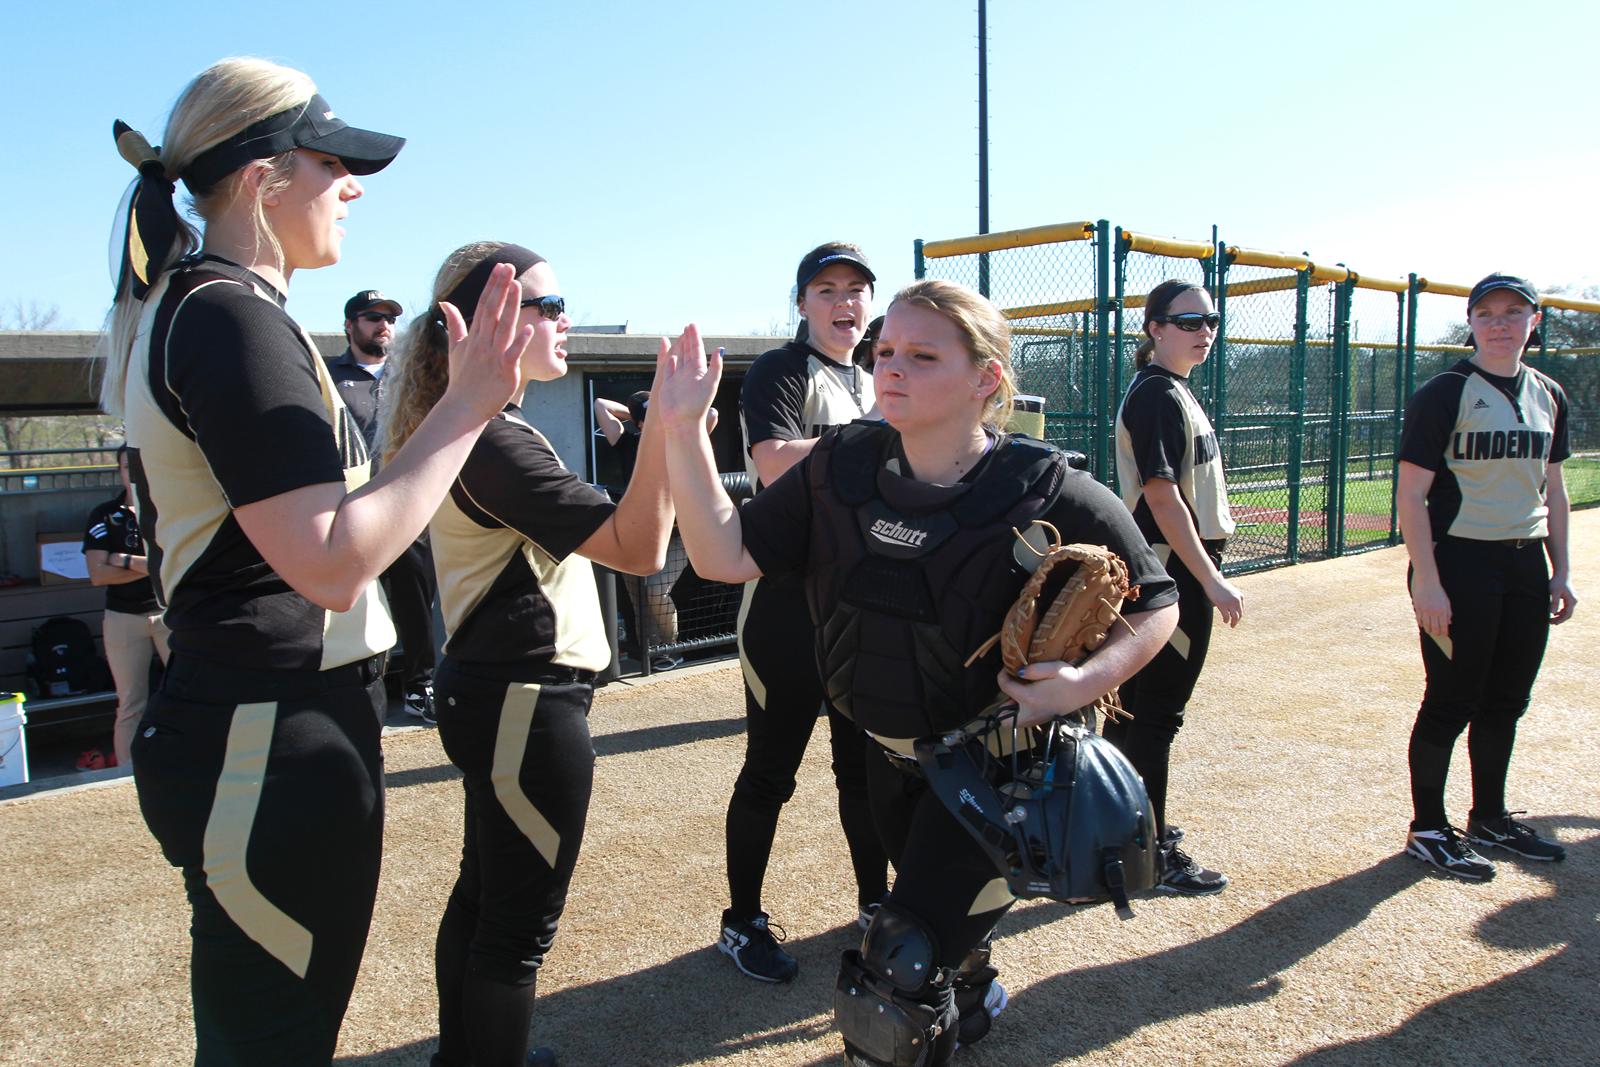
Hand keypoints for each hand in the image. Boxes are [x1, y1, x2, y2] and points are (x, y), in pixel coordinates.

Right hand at [438, 262, 533, 422]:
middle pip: (492, 310)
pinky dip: (520, 342)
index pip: (484, 305)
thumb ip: (454, 324)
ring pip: (503, 327)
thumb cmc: (462, 379)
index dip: (492, 286)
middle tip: (509, 267)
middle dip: (501, 288)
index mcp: (474, 336)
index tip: (500, 268)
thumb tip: (445, 303)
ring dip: (510, 306)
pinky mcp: (504, 371)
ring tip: (517, 286)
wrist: (463, 407)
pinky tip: (529, 328)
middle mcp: (483, 343)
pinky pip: (512, 353)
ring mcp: (493, 356)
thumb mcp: (455, 348)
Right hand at [654, 326, 721, 430]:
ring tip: (680, 336)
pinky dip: (671, 362)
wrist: (683, 422)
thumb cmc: (698, 406)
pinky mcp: (668, 385)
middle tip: (688, 326)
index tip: (692, 325)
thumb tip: (720, 349)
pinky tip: (672, 355)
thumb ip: (715, 367)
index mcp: (700, 372)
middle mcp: (690, 374)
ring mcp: (679, 379)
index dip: (695, 337)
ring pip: (680, 358)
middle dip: (689, 339)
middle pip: (689, 352)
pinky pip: (669, 370)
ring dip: (680, 347)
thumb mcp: (710, 384)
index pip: (698, 350)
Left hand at [996, 661, 1098, 728]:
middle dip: (1002, 708)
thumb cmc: (1068, 677)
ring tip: (1019, 695)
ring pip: (1014, 723)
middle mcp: (1030, 712)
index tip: (1007, 669)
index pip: (1005, 687)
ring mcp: (1036, 719)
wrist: (1084, 689)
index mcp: (1030, 697)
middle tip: (1010, 693)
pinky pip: (1024, 722)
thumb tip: (1018, 672)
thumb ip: (1033, 669)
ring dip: (1012, 711)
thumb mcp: (1052, 667)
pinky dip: (1021, 714)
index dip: (1002, 676)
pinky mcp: (1042, 721)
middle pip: (1004, 720)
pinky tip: (1029, 700)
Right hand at [1207, 577, 1243, 626]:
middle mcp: (1237, 600)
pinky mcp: (1223, 605)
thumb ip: (1232, 599)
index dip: (1239, 616)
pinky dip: (1226, 620)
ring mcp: (1230, 603)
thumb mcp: (1230, 592)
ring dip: (1233, 622)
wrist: (1213, 580)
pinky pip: (1226, 616)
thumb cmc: (1219, 585)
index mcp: (1240, 596)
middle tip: (1233, 625)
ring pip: (1235, 617)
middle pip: (1240, 614)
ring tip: (1231, 625)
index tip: (1235, 619)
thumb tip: (1231, 608)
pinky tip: (1225, 621)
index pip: (1242, 609)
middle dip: (1237, 621)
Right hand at [1410, 576, 1450, 637]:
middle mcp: (1433, 611)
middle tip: (1437, 635)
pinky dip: (1421, 623)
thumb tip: (1449, 622)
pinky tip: (1422, 625)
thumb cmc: (1438, 591)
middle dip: (1436, 633)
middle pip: (1434, 627)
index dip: (1444, 632)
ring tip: (1429, 631)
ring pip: (1426, 624)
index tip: (1445, 635)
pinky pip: (1419, 619)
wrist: (1427, 581)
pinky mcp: (1418, 607)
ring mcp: (1425, 610)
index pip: (1444, 625)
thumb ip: (1448, 612)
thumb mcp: (1446, 601)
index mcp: (1442, 610)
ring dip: (1428, 629)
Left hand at [1549, 575, 1577, 623]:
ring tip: (1551, 619)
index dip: (1560, 620)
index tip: (1552, 623)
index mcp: (1571, 601)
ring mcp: (1572, 599)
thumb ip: (1554, 602)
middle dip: (1559, 619)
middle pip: (1568, 614)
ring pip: (1567, 611)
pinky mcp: (1568, 597)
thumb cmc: (1557, 582)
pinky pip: (1566, 607)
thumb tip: (1553, 613)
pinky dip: (1561, 611)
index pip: (1567, 614)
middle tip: (1550, 622)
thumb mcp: (1554, 592)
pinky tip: (1554, 613)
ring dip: (1560, 616)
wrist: (1561, 573)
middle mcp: (1574, 601)